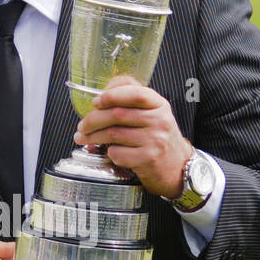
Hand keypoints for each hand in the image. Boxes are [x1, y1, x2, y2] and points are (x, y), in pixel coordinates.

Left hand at [73, 75, 192, 199]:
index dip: (111, 96)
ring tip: (84, 139)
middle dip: (93, 120)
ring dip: (93, 137)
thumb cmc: (158, 138)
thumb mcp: (153, 114)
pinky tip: (110, 152)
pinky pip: (118, 153)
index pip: (135, 93)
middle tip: (82, 126)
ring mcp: (155, 140)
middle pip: (118, 114)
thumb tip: (100, 97)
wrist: (177, 167)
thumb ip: (132, 101)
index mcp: (159, 105)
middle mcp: (159, 120)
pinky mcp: (148, 159)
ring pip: (113, 134)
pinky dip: (109, 153)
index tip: (95, 102)